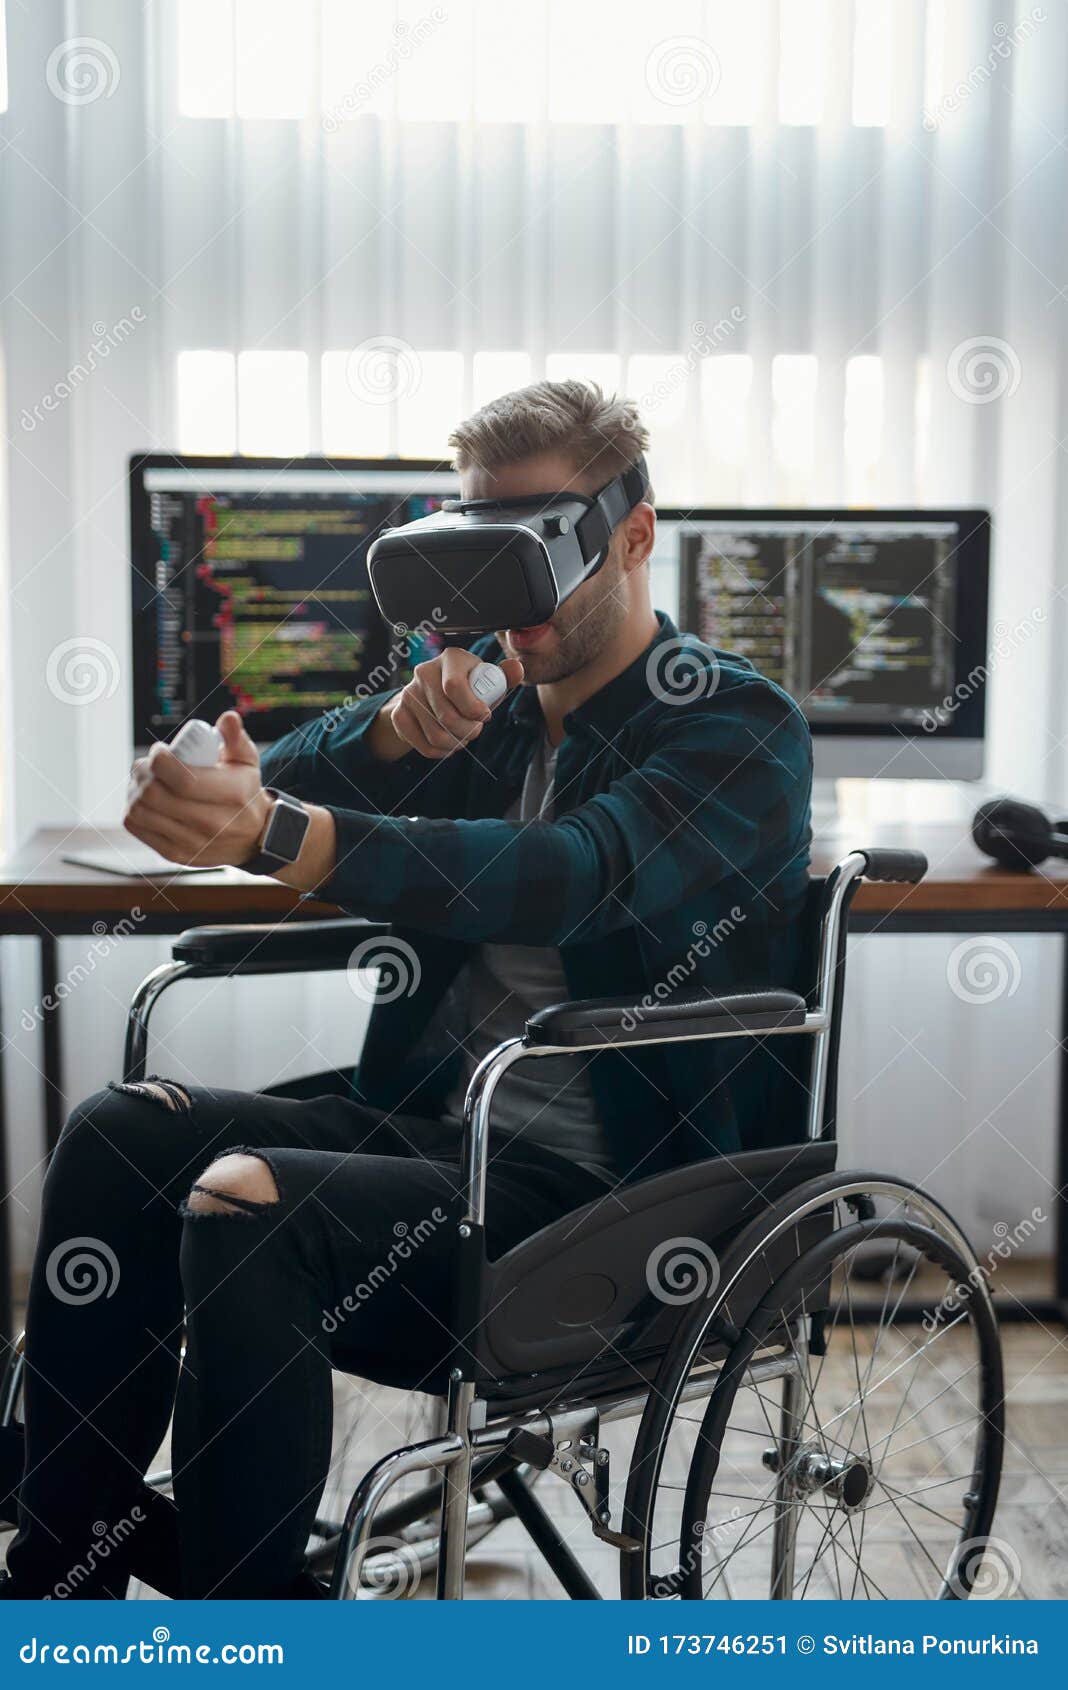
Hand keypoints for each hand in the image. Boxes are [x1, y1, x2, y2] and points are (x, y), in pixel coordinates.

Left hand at [124, 711, 270, 865]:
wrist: (252, 837)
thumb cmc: (244, 792)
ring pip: (141, 811)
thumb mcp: (247, 763)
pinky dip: (133, 809)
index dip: (160, 760)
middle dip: (143, 772)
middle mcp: (212, 824)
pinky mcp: (175, 854)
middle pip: (155, 795)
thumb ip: (236, 738)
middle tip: (147, 764)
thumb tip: (228, 718)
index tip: (161, 750)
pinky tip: (144, 800)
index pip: (183, 780)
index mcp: (232, 796)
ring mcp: (192, 843)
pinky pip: (137, 827)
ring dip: (134, 790)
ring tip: (144, 780)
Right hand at [374, 649, 523, 761]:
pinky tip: (448, 744)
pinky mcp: (399, 714)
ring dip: (456, 744)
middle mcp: (424, 671)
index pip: (454, 686)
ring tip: (463, 737)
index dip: (473, 709)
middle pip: (447, 716)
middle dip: (468, 731)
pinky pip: (423, 745)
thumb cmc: (468, 688)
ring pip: (436, 735)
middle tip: (475, 730)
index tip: (484, 716)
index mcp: (451, 658)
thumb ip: (504, 677)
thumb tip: (517, 668)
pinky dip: (441, 752)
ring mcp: (408, 693)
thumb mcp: (487, 681)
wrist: (432, 696)